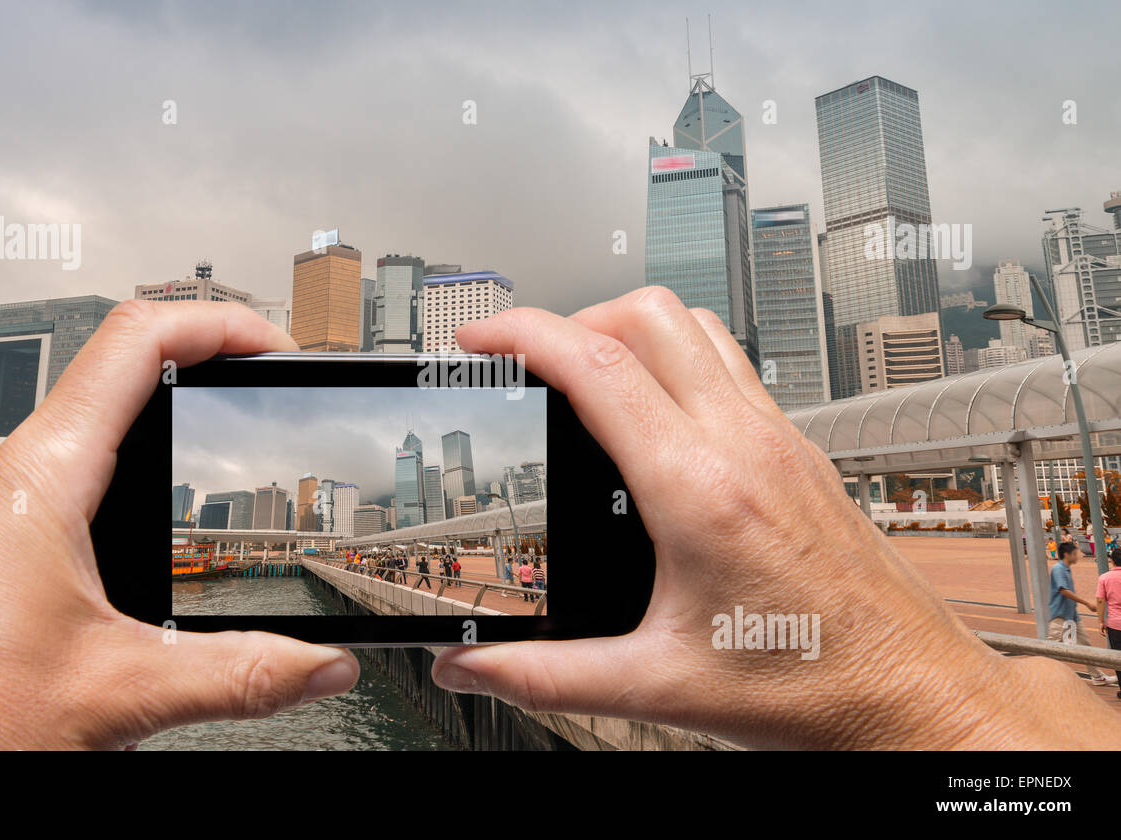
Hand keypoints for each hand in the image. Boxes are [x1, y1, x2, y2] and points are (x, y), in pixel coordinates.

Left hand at [0, 301, 358, 748]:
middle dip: (202, 377)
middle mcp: (4, 475)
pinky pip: (58, 481)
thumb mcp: (121, 693)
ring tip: (218, 460)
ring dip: (160, 436)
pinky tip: (146, 541)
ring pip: (87, 433)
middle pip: (117, 377)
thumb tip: (322, 663)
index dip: (217, 325)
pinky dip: (120, 486)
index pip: (136, 343)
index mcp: (41, 479)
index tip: (272, 346)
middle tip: (261, 393)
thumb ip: (240, 675)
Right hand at [431, 287, 1120, 749]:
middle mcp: (745, 445)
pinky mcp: (798, 449)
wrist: (909, 691)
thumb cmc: (814, 683)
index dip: (524, 334)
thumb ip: (546, 677)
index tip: (483, 336)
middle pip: (648, 316)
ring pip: (696, 327)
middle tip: (530, 360)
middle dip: (573, 318)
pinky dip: (676, 360)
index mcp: (701, 491)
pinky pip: (730, 365)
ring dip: (630, 330)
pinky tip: (654, 417)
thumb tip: (474, 666)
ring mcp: (779, 439)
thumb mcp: (658, 687)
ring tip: (586, 372)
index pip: (598, 367)